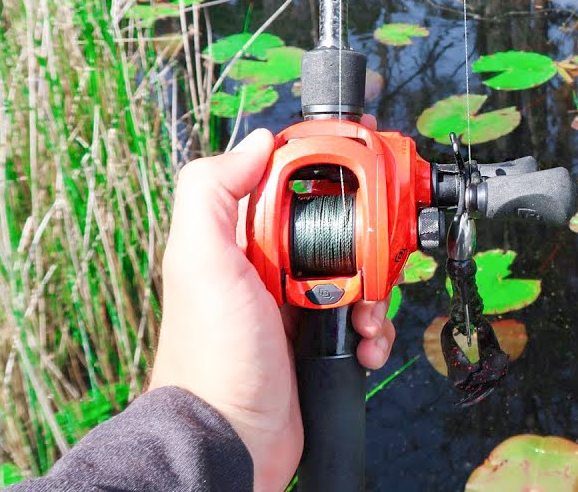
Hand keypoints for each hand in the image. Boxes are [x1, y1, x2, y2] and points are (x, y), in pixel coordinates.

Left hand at [149, 127, 396, 491]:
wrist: (233, 438)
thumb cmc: (212, 356)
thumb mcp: (199, 261)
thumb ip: (214, 191)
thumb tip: (258, 140)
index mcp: (241, 238)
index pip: (294, 180)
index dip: (331, 167)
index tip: (365, 164)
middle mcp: (272, 266)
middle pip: (341, 225)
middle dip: (369, 242)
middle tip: (376, 257)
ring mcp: (300, 304)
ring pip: (362, 273)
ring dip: (377, 292)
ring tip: (365, 316)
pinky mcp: (323, 339)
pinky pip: (367, 319)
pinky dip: (376, 331)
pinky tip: (363, 346)